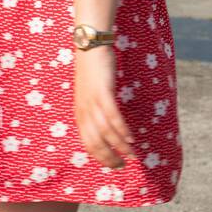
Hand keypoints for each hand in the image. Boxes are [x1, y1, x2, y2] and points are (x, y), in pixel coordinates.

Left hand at [74, 45, 135, 170]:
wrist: (89, 45)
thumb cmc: (91, 69)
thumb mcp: (89, 94)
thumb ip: (94, 109)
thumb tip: (105, 125)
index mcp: (79, 114)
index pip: (88, 144)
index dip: (101, 157)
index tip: (114, 165)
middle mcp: (84, 111)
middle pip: (95, 142)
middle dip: (110, 157)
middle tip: (123, 165)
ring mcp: (92, 102)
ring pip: (105, 132)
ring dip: (119, 146)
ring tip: (132, 154)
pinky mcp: (103, 92)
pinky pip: (112, 116)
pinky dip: (121, 129)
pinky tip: (130, 138)